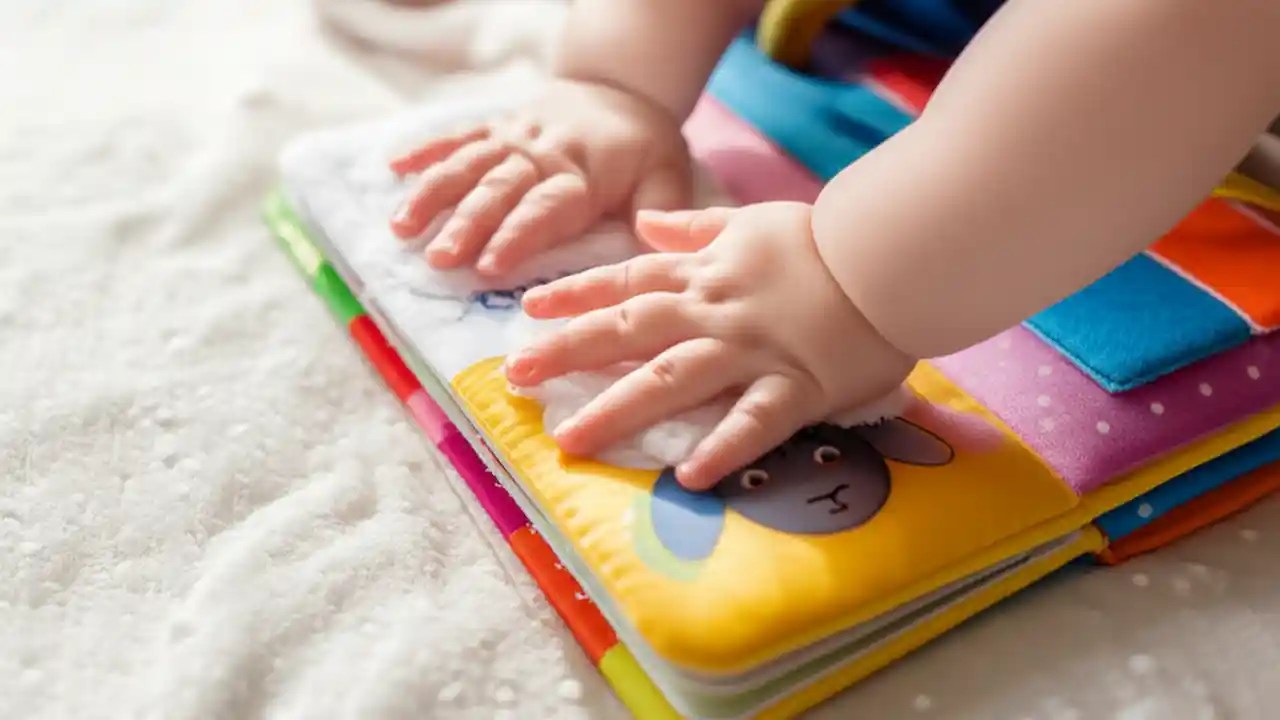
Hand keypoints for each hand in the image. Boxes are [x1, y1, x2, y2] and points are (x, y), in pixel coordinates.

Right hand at [388, 79, 692, 275]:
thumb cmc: (645, 146)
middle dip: (465, 226)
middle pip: (497, 192)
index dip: (516, 237)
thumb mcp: (668, 175)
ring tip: (402, 228)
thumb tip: (648, 241)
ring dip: (432, 195)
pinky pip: (456, 136)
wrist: (623, 85)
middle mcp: (540, 155)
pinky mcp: (495, 127)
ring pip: (467, 166)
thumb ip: (661, 211)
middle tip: (437, 259)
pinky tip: (393, 169)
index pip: (544, 209)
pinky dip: (425, 151)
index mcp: (581, 176)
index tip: (489, 267)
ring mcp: (513, 138)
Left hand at [505, 202, 917, 488]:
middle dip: (570, 352)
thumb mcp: (750, 220)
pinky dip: (724, 447)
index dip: (576, 295)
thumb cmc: (824, 240)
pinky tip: (687, 475)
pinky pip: (756, 421)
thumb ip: (693, 226)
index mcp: (706, 273)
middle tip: (517, 375)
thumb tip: (642, 221)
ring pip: (673, 379)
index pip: (628, 282)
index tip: (528, 310)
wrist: (894, 253)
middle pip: (630, 331)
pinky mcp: (797, 386)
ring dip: (619, 409)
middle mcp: (716, 312)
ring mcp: (753, 351)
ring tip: (571, 441)